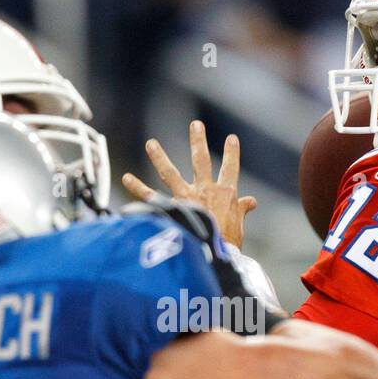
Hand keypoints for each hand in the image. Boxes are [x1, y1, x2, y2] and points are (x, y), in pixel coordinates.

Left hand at [122, 120, 256, 247]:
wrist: (212, 254)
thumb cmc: (227, 242)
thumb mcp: (239, 225)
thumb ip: (242, 210)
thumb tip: (251, 202)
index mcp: (226, 194)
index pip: (230, 168)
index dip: (231, 153)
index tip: (231, 138)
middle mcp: (205, 190)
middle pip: (201, 160)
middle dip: (198, 141)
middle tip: (196, 125)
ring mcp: (186, 197)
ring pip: (170, 173)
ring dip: (159, 157)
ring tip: (151, 144)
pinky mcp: (171, 207)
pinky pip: (150, 196)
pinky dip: (137, 187)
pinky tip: (126, 178)